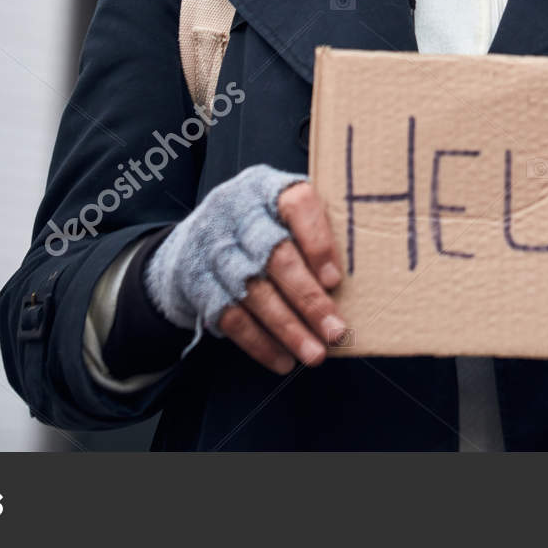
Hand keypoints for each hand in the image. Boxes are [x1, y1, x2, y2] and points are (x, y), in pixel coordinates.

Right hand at [144, 165, 348, 376]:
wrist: (192, 242)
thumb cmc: (260, 228)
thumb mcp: (284, 215)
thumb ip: (315, 232)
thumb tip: (355, 280)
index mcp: (266, 188)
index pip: (297, 204)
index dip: (318, 241)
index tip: (335, 280)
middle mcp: (236, 212)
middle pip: (277, 257)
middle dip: (309, 300)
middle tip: (336, 331)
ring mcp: (213, 247)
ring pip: (255, 293)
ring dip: (289, 329)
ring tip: (316, 353)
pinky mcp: (197, 282)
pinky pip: (232, 317)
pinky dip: (259, 343)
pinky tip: (283, 359)